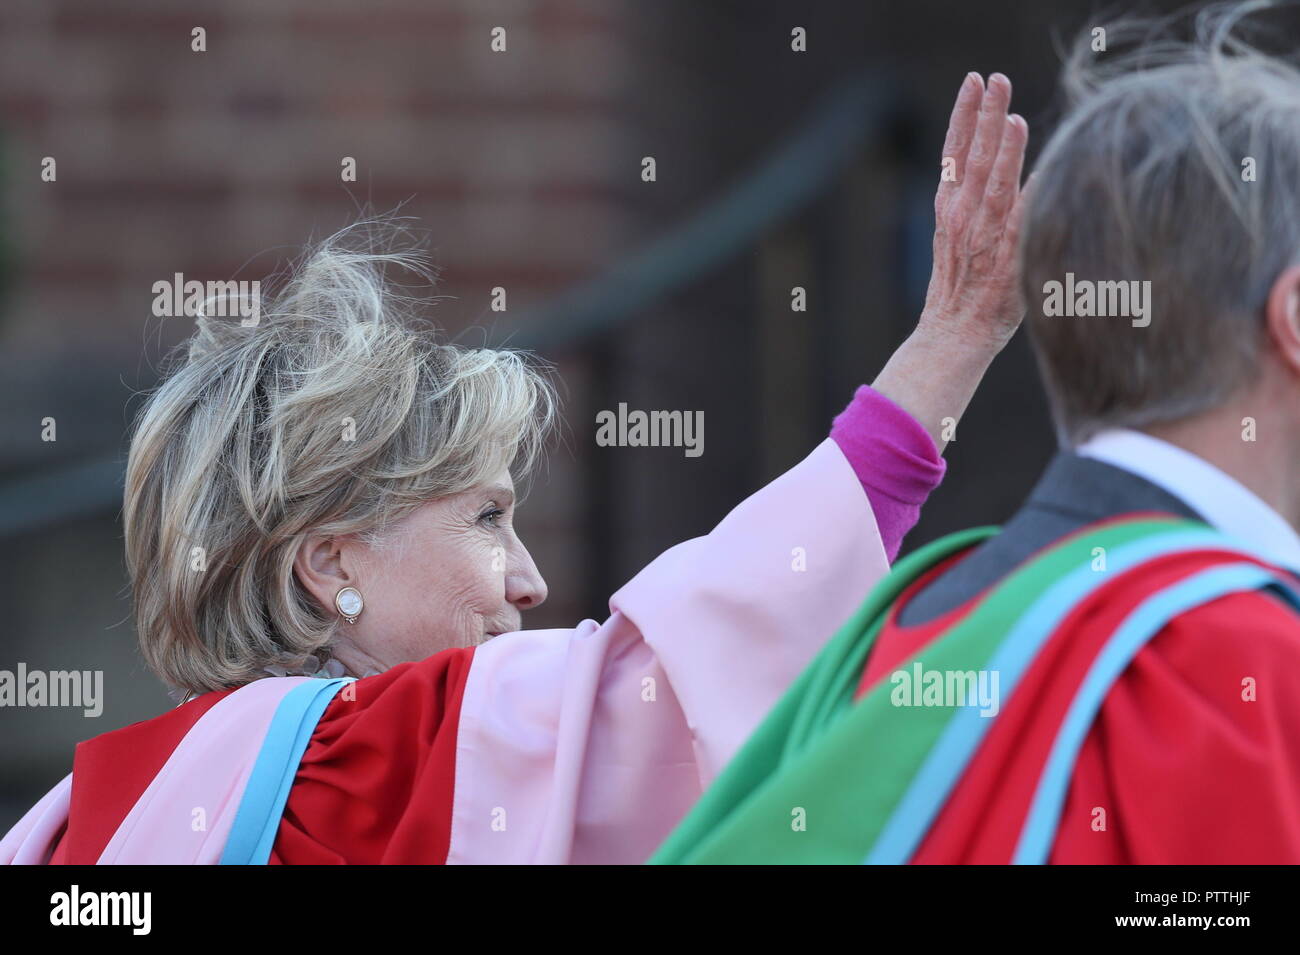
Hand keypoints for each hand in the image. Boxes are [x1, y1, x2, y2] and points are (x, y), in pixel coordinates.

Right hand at [918, 72, 1030, 355]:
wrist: (953, 336)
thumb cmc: (961, 291)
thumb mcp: (955, 240)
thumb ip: (974, 205)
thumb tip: (1009, 170)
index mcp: (948, 210)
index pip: (954, 152)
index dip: (963, 115)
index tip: (973, 83)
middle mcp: (961, 219)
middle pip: (973, 158)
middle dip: (984, 115)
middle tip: (996, 80)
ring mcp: (981, 239)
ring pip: (992, 185)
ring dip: (1003, 149)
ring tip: (1011, 116)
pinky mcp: (1004, 261)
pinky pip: (1019, 224)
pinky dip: (1028, 198)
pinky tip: (1040, 170)